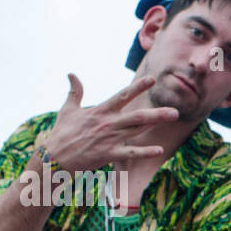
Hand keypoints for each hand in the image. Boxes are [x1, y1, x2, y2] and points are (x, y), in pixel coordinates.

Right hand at [42, 74, 179, 173]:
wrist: (55, 156)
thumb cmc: (62, 133)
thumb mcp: (68, 109)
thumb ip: (74, 91)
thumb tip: (71, 74)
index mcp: (100, 111)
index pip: (123, 96)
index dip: (138, 87)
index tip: (153, 79)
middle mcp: (108, 123)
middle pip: (137, 115)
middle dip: (157, 112)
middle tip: (176, 110)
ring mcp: (110, 138)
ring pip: (138, 129)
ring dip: (156, 123)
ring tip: (173, 117)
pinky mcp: (109, 154)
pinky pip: (131, 152)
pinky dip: (146, 151)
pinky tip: (160, 150)